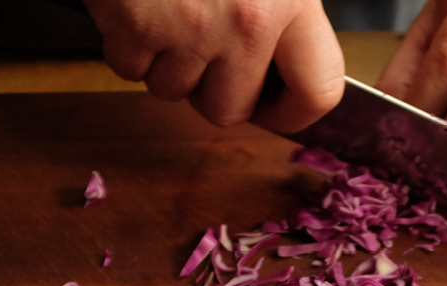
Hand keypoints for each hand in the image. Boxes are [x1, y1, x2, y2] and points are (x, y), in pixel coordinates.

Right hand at [84, 0, 344, 132]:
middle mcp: (245, 22)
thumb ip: (287, 9)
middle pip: (229, 108)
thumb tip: (291, 65)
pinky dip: (127, 44)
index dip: (295, 113)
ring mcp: (187, 29)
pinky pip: (129, 69)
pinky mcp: (135, 28)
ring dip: (165, 63)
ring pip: (173, 90)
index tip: (278, 109)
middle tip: (204, 54)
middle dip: (211, 90)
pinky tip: (138, 7)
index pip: (319, 88)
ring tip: (167, 14)